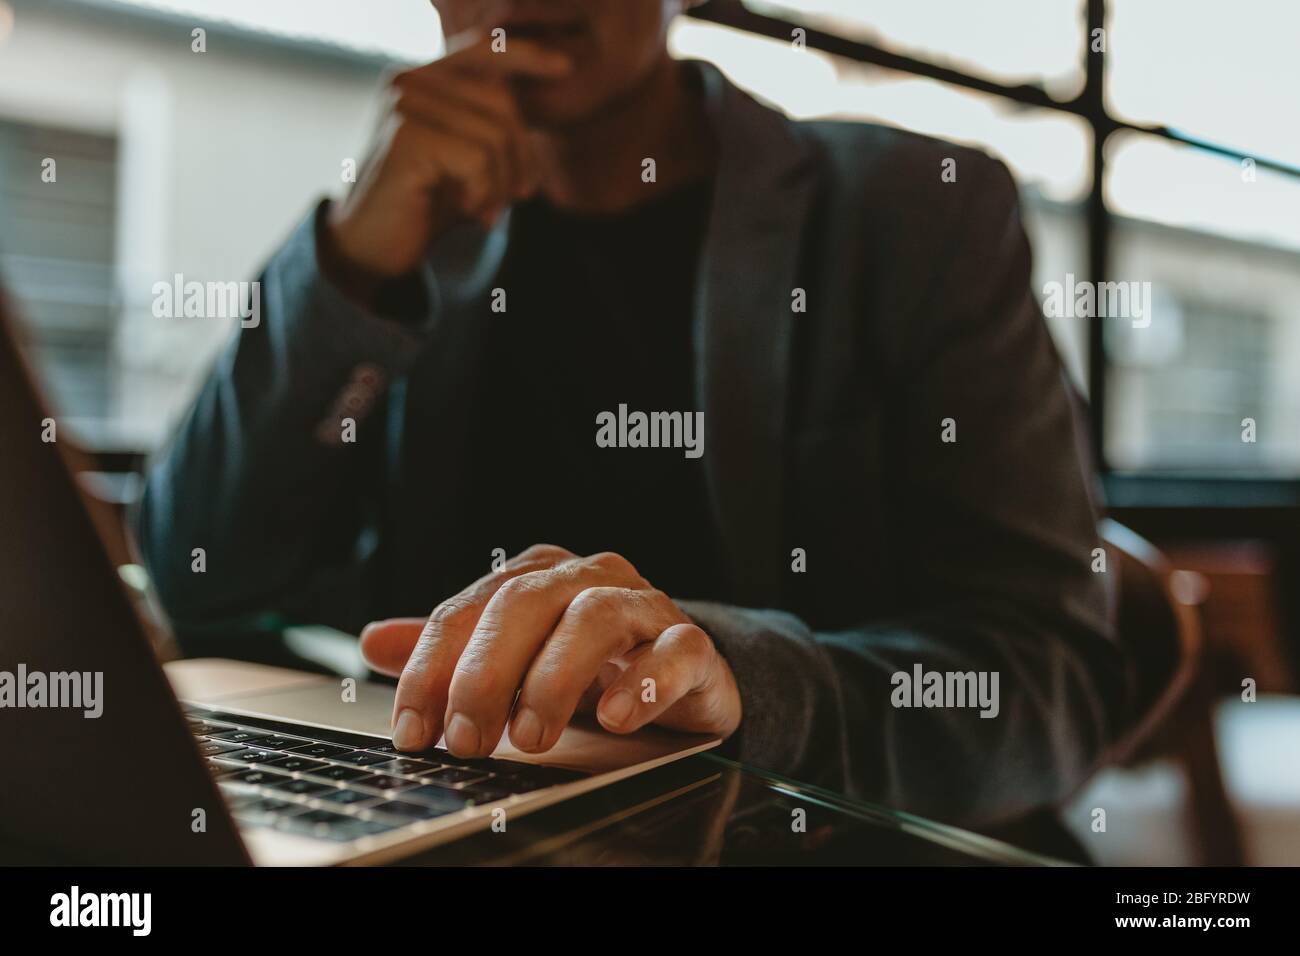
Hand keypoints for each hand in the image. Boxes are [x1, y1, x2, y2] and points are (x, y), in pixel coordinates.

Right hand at [325, 36, 572, 281]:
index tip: (565, 68)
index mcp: (424, 79)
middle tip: (518, 197)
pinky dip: (484, 193)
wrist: (373, 249)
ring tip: (488, 211)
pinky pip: (478, 160)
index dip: (526, 55)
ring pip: (495, 135)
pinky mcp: (406, 138)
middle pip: (500, 102)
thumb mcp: (469, 159)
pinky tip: (468, 212)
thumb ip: (496, 125)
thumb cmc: (426, 204)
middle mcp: (409, 82)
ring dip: (503, 185)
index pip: (482, 51)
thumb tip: (548, 95)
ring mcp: (404, 106)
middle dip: (521, 157)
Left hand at [359, 545, 741, 755]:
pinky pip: (674, 650)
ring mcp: (645, 607)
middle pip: (526, 603)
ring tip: (531, 737)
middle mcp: (589, 579)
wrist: (680, 675)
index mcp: (538, 576)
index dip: (433, 667)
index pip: (471, 609)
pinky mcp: (692, 645)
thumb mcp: (514, 658)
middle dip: (487, 673)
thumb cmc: (589, 665)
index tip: (413, 728)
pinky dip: (644, 681)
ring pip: (595, 618)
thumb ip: (453, 649)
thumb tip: (374, 641)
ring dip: (555, 679)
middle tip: (467, 738)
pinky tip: (616, 717)